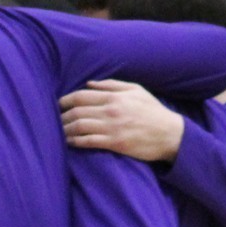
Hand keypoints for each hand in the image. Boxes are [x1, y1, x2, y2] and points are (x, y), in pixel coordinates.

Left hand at [60, 80, 185, 162]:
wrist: (170, 134)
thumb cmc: (153, 111)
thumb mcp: (136, 91)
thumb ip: (112, 85)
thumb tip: (89, 83)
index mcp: (115, 97)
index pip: (81, 96)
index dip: (65, 100)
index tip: (57, 105)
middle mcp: (111, 110)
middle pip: (76, 111)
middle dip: (61, 116)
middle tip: (54, 120)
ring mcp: (112, 127)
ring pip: (79, 126)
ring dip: (65, 130)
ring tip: (58, 132)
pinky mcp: (114, 143)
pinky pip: (88, 141)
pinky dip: (75, 141)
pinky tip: (69, 142)